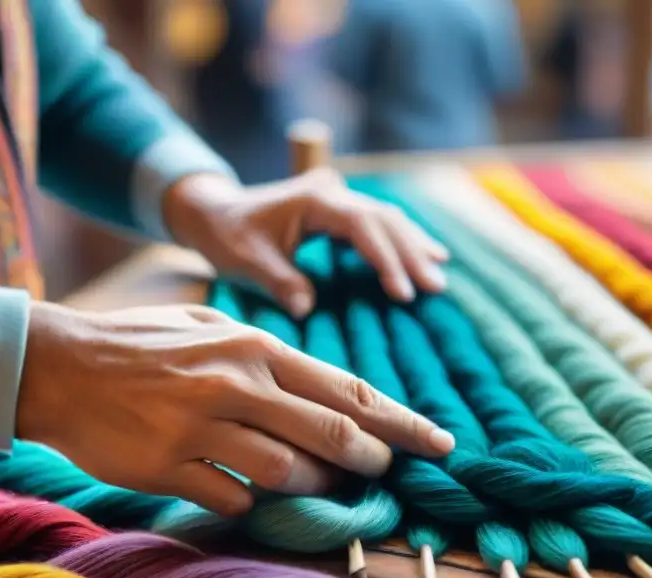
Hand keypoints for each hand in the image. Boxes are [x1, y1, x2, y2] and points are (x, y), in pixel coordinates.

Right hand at [17, 302, 455, 515]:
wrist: (58, 364)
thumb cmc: (140, 342)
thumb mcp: (208, 326)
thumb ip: (266, 355)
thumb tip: (321, 391)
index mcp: (254, 348)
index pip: (347, 390)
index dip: (401, 421)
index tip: (440, 442)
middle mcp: (236, 385)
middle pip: (333, 435)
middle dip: (374, 459)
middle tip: (387, 471)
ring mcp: (202, 428)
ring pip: (289, 473)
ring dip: (316, 487)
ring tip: (321, 484)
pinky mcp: (171, 467)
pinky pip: (234, 499)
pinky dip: (252, 502)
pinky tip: (246, 492)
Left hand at [162, 169, 448, 317]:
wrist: (212, 211)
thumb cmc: (226, 235)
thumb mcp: (246, 261)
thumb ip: (278, 281)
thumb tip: (307, 308)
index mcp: (314, 200)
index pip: (363, 227)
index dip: (386, 259)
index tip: (402, 292)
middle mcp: (332, 194)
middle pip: (384, 220)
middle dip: (411, 254)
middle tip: (436, 287)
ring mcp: (336, 199)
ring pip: (386, 219)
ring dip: (412, 246)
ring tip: (439, 274)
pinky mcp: (337, 212)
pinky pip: (376, 224)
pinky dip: (399, 241)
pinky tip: (423, 256)